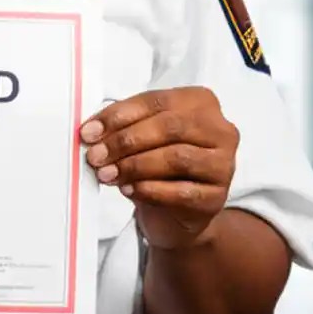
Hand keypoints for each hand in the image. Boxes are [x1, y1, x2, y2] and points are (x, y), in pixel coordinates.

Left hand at [79, 87, 238, 249]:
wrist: (178, 212)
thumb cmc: (159, 162)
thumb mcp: (143, 136)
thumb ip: (123, 126)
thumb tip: (91, 131)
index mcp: (201, 102)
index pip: (156, 101)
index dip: (119, 115)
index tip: (88, 132)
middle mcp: (220, 130)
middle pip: (169, 128)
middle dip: (125, 141)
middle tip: (95, 156)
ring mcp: (224, 164)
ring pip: (176, 158)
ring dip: (134, 166)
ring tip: (107, 174)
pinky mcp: (217, 197)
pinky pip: (182, 191)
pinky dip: (150, 189)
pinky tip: (129, 190)